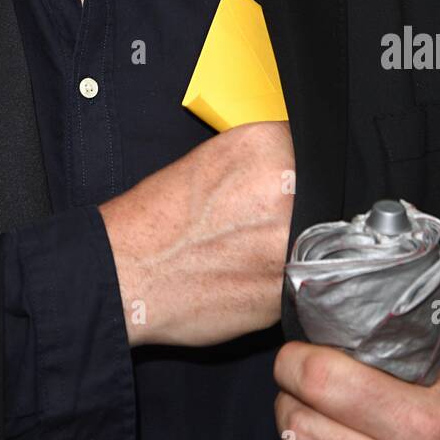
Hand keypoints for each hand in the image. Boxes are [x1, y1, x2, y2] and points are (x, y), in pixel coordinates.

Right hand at [99, 120, 294, 347]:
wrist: (125, 273)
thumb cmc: (156, 219)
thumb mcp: (210, 159)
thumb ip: (260, 162)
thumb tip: (292, 173)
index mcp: (264, 147)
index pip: (304, 151)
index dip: (287, 172)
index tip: (271, 187)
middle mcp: (283, 192)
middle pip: (314, 197)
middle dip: (290, 210)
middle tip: (252, 224)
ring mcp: (288, 243)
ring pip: (311, 242)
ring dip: (290, 248)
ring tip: (245, 252)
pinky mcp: (285, 291)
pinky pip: (299, 283)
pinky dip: (278, 282)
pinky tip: (243, 277)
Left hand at [274, 342, 439, 439]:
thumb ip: (395, 352)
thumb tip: (337, 328)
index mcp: (418, 420)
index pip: (322, 381)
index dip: (296, 359)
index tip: (298, 350)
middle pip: (299, 420)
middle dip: (289, 390)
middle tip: (300, 374)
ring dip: (297, 421)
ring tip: (315, 404)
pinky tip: (329, 432)